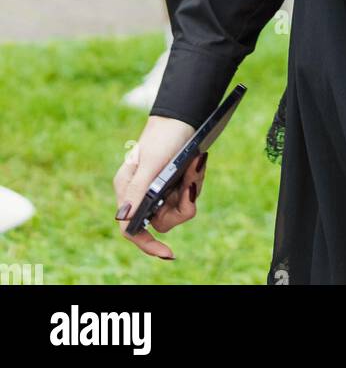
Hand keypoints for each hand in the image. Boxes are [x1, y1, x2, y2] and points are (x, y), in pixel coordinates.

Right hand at [113, 116, 201, 260]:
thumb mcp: (151, 162)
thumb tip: (123, 220)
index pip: (132, 229)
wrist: (182, 114)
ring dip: (192, 187)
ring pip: (180, 207)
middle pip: (163, 221)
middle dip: (183, 204)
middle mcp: (142, 193)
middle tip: (192, 182)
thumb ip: (137, 190)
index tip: (169, 254)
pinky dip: (196, 179)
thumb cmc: (162, 136)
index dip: (149, 244)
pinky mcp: (176, 182)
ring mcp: (160, 189)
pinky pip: (189, 193)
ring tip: (197, 161)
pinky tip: (199, 159)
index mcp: (128, 190)